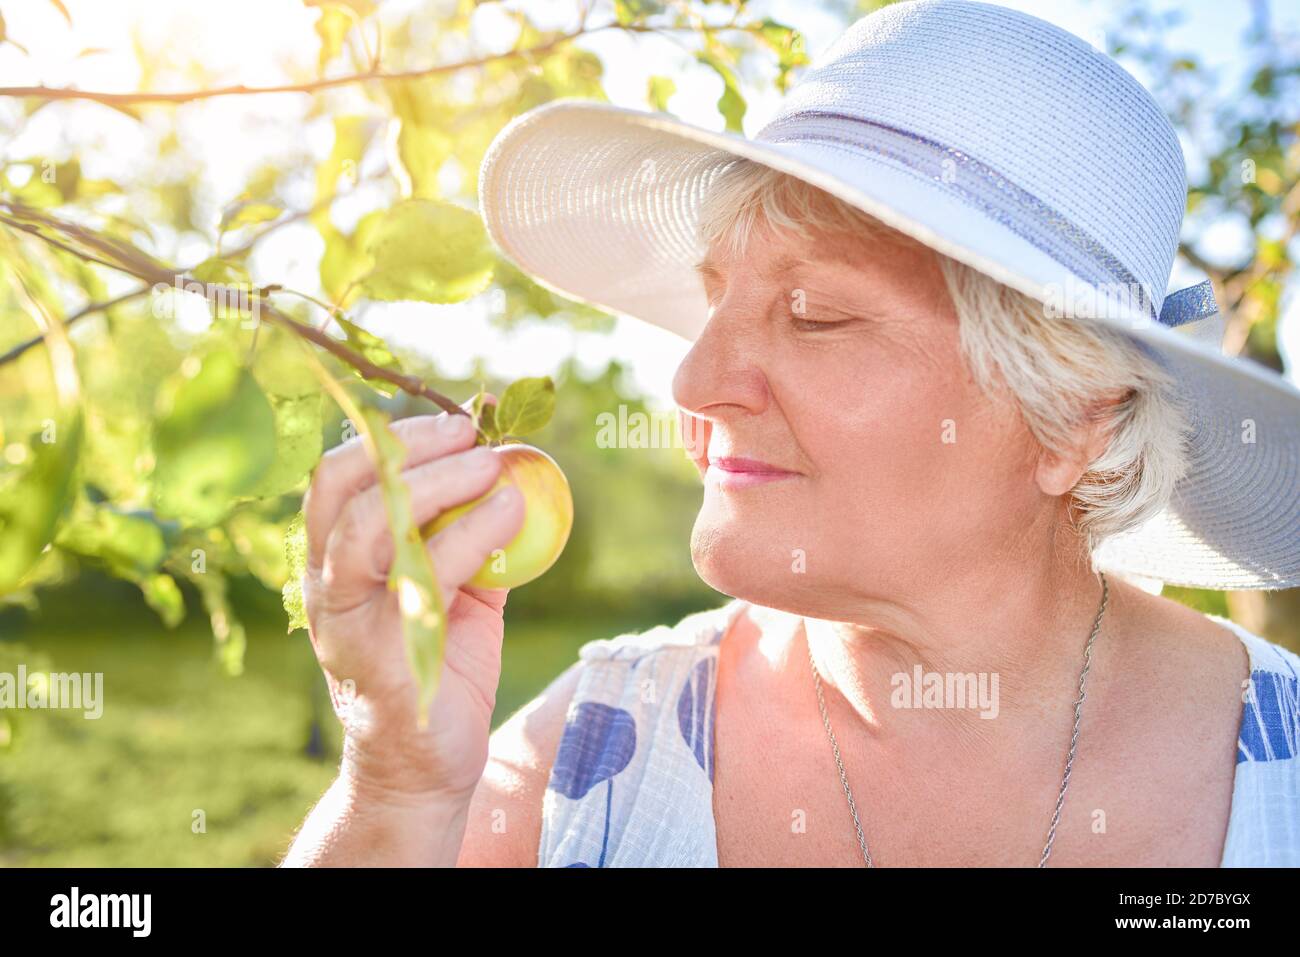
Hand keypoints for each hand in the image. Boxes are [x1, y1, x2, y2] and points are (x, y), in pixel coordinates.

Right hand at [301, 403, 525, 801]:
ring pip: (369, 522)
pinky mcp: (379, 653)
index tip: (459, 418)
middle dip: (409, 446)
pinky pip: (422, 575)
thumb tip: (516, 468)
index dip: (396, 433)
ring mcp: (344, 619)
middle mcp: (324, 582)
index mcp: (335, 558)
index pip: (341, 474)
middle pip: (341, 484)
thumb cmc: (442, 669)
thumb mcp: (461, 589)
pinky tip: (512, 513)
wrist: (425, 770)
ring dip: (437, 482)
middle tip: (473, 433)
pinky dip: (473, 532)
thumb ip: (475, 534)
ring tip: (494, 467)